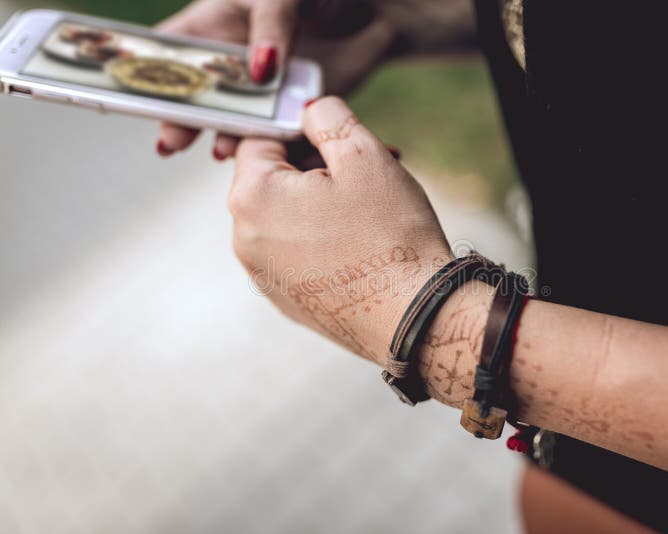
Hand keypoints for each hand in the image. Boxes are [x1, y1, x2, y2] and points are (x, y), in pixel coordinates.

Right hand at [154, 0, 394, 160]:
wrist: (370, 16)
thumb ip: (273, 25)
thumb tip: (259, 70)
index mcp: (214, 26)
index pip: (170, 51)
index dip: (147, 72)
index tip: (134, 95)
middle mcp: (230, 64)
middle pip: (196, 96)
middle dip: (182, 118)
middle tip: (171, 141)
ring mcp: (258, 93)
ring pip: (231, 120)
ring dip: (222, 137)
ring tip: (220, 151)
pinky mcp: (288, 113)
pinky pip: (270, 135)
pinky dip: (264, 145)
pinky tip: (258, 150)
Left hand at [230, 97, 451, 360]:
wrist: (415, 318)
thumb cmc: (390, 235)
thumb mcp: (364, 156)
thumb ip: (328, 117)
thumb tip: (310, 109)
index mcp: (252, 197)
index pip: (261, 138)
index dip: (304, 130)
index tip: (340, 138)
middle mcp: (245, 240)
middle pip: (274, 179)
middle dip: (320, 166)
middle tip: (373, 165)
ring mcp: (265, 276)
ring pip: (289, 216)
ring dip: (326, 201)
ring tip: (376, 204)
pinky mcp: (288, 301)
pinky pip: (298, 252)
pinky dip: (324, 238)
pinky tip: (364, 240)